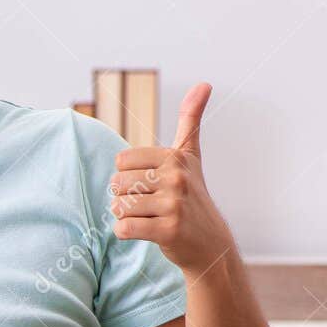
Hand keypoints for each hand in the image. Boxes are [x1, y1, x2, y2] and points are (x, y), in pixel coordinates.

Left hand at [107, 82, 235, 276]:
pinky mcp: (168, 230)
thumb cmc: (192, 196)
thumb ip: (190, 120)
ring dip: (126, 216)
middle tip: (149, 205)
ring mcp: (173, 205)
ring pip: (119, 207)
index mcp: (175, 157)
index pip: (121, 162)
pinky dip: (126, 233)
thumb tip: (204, 83)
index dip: (128, 177)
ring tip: (149, 218)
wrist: (210, 243)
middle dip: (126, 198)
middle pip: (117, 184)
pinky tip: (145, 232)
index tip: (150, 184)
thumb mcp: (191, 156)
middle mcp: (176, 178)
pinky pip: (124, 229)